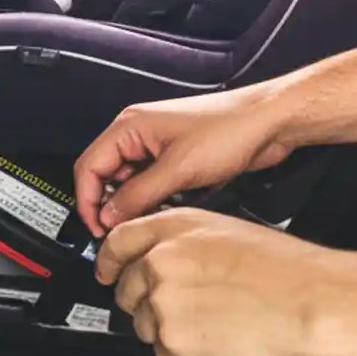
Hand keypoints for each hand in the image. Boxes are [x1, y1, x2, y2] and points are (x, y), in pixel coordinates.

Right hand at [73, 50, 356, 234]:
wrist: (269, 122)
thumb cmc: (230, 129)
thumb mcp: (178, 169)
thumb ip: (138, 195)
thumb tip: (110, 216)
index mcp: (129, 127)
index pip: (88, 166)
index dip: (87, 201)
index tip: (96, 229)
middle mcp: (138, 133)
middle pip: (104, 174)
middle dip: (106, 205)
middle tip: (114, 233)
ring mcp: (156, 145)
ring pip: (127, 181)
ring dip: (131, 203)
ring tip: (143, 222)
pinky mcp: (175, 157)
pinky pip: (149, 182)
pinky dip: (150, 199)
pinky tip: (161, 210)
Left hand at [96, 208, 335, 355]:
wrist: (315, 303)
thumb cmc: (287, 269)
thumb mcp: (226, 230)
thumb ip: (185, 242)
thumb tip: (166, 256)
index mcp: (173, 229)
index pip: (116, 242)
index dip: (108, 260)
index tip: (106, 270)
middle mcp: (160, 262)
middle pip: (126, 289)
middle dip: (144, 301)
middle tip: (179, 307)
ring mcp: (163, 304)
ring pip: (144, 325)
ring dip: (168, 330)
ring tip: (211, 324)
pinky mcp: (174, 343)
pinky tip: (216, 341)